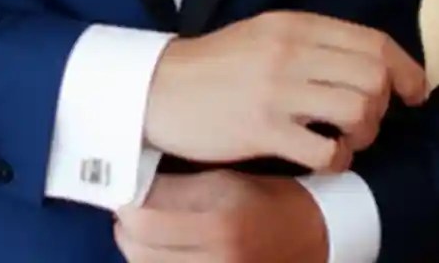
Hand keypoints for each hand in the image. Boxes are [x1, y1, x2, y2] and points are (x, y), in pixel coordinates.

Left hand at [115, 171, 328, 261]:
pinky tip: (162, 250)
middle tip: (130, 210)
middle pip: (138, 248)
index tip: (125, 191)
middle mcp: (219, 258)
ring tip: (142, 230)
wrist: (313, 236)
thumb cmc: (267, 200)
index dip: (126, 203)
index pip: (144, 219)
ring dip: (137, 248)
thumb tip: (132, 186)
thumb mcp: (228, 183)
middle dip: (127, 226)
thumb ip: (180, 187)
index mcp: (221, 223)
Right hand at [144, 11, 428, 171]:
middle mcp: (290, 52)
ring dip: (363, 134)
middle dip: (382, 107)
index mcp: (294, 25)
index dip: (406, 71)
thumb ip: (312, 42)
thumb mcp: (264, 35)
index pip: (374, 42)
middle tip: (365, 122)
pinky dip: (336, 161)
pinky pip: (325, 151)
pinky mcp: (260, 129)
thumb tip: (368, 64)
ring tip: (345, 141)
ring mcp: (276, 91)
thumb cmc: (215, 67)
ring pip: (358, 111)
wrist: (158, 89)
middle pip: (373, 78)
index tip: (414, 93)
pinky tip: (323, 159)